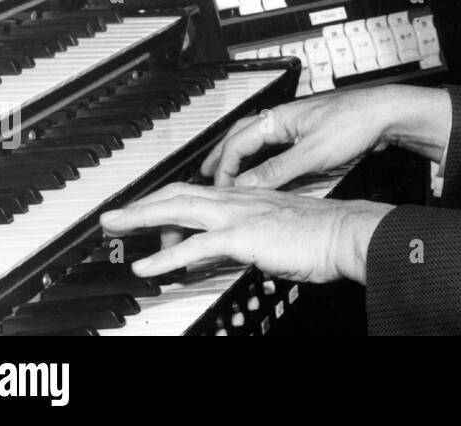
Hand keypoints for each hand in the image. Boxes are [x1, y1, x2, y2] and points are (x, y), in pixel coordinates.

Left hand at [98, 183, 391, 284]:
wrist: (346, 232)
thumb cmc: (323, 234)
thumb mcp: (278, 233)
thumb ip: (251, 238)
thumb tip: (231, 251)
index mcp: (248, 197)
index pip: (199, 193)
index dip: (168, 200)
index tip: (147, 210)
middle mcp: (239, 200)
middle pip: (179, 194)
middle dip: (142, 203)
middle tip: (114, 214)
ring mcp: (239, 215)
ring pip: (179, 210)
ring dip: (142, 218)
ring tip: (116, 228)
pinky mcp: (243, 236)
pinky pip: (195, 246)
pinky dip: (166, 257)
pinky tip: (147, 267)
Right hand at [200, 87, 390, 188]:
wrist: (388, 113)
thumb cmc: (356, 123)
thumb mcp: (312, 153)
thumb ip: (278, 170)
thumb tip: (247, 185)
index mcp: (279, 118)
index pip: (238, 142)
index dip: (224, 166)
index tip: (218, 188)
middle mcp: (286, 119)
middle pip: (243, 135)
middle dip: (222, 155)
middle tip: (206, 173)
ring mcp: (299, 126)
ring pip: (260, 140)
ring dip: (242, 157)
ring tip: (230, 174)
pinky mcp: (313, 135)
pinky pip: (278, 147)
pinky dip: (264, 159)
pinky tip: (266, 172)